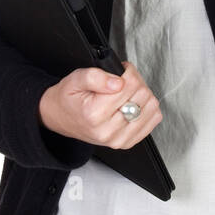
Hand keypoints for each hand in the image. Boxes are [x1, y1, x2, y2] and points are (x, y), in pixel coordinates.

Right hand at [39, 60, 163, 150]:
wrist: (61, 118)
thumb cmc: (69, 99)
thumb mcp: (75, 79)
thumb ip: (96, 76)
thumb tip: (118, 82)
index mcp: (94, 114)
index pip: (130, 85)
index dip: (127, 71)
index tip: (120, 71)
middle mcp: (108, 131)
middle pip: (143, 95)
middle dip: (135, 82)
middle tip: (121, 82)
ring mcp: (119, 139)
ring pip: (151, 107)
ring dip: (142, 94)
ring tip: (126, 93)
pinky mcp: (128, 142)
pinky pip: (154, 120)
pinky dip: (147, 108)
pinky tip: (133, 104)